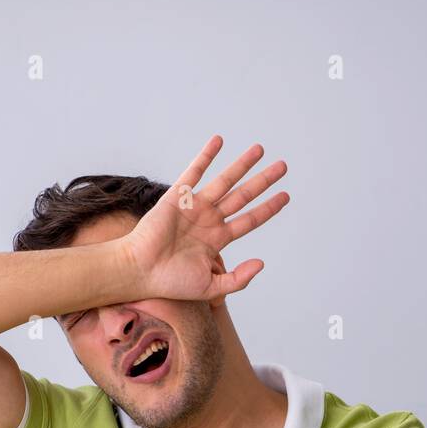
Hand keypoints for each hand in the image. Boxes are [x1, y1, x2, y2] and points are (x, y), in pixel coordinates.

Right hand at [122, 135, 288, 303]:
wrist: (141, 271)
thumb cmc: (171, 282)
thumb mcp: (211, 287)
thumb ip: (238, 279)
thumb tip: (261, 263)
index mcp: (217, 239)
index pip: (249, 220)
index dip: (268, 208)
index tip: (285, 196)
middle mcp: (209, 220)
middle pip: (243, 196)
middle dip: (263, 181)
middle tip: (282, 166)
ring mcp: (194, 206)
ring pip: (225, 181)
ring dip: (242, 165)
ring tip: (260, 149)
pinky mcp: (177, 197)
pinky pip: (195, 171)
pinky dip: (206, 156)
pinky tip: (219, 141)